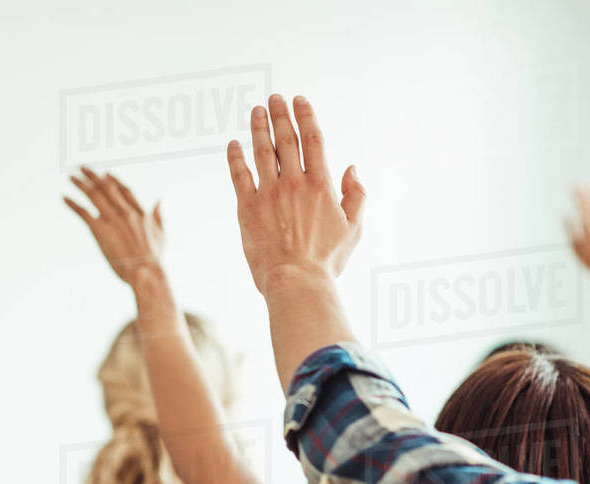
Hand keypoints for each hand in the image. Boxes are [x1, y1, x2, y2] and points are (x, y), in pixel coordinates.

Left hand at [64, 166, 163, 287]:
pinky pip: (83, 212)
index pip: (124, 190)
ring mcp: (112, 219)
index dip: (114, 180)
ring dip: (81, 185)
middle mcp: (125, 211)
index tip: (105, 174)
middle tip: (82, 168)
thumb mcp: (162, 233)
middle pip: (106, 188)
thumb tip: (162, 199)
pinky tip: (65, 198)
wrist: (146, 270)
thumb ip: (159, 214)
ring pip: (94, 195)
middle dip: (93, 176)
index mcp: (139, 212)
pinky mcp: (100, 229)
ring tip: (71, 177)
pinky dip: (73, 204)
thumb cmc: (154, 258)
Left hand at [226, 95, 364, 293]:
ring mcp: (269, 193)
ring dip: (258, 127)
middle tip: (274, 98)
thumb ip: (356, 195)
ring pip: (261, 150)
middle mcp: (294, 182)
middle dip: (280, 114)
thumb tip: (352, 168)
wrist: (296, 279)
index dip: (305, 115)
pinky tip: (233, 144)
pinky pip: (239, 174)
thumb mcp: (353, 228)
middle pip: (286, 138)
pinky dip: (235, 156)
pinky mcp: (247, 207)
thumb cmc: (326, 259)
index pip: (313, 139)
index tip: (299, 100)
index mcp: (321, 184)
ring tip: (256, 110)